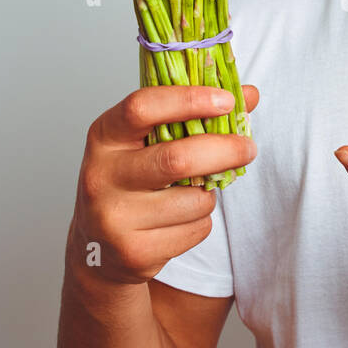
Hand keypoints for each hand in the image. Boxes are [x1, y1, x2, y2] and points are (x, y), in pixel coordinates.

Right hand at [69, 84, 258, 286]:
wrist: (98, 247)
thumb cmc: (130, 181)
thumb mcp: (147, 141)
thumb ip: (193, 115)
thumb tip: (249, 95)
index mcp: (104, 136)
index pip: (143, 107)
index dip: (189, 100)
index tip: (226, 100)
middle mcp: (101, 175)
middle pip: (177, 159)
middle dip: (224, 151)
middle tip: (248, 147)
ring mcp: (115, 217)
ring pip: (194, 200)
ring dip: (209, 194)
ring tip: (195, 193)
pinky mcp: (134, 251)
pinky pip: (195, 230)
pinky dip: (201, 222)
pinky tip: (179, 220)